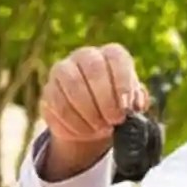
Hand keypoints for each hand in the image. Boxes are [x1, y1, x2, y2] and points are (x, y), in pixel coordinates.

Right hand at [39, 44, 150, 178]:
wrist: (94, 121)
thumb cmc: (118, 107)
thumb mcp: (133, 104)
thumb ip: (137, 102)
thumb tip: (135, 104)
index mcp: (111, 56)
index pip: (116, 57)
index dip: (123, 82)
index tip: (127, 106)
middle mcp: (86, 57)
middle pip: (93, 68)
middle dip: (106, 99)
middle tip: (114, 120)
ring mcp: (63, 70)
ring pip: (72, 84)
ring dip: (89, 111)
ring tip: (100, 127)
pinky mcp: (48, 91)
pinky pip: (57, 104)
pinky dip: (73, 122)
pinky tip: (85, 131)